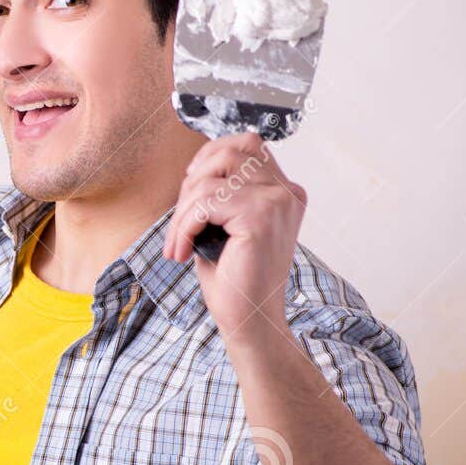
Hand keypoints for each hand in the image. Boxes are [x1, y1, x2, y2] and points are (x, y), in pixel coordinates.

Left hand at [162, 131, 305, 341]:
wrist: (249, 319)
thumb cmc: (234, 278)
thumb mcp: (226, 225)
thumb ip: (222, 192)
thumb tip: (195, 168)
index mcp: (284, 192)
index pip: (247, 144)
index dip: (210, 158)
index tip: (189, 189)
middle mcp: (287, 192)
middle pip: (227, 154)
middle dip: (192, 184)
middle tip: (181, 223)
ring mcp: (277, 201)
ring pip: (211, 179)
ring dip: (183, 211)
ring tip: (179, 243)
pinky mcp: (260, 216)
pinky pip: (205, 203)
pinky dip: (184, 226)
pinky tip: (182, 251)